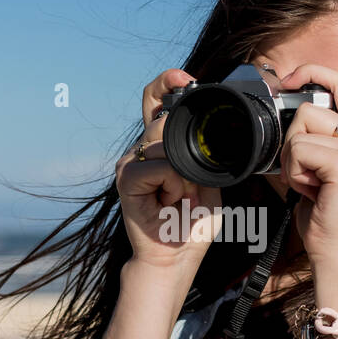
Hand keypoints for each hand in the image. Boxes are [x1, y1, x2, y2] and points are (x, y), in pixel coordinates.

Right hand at [115, 68, 222, 278]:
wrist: (175, 259)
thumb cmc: (191, 226)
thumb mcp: (210, 183)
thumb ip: (208, 157)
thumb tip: (211, 135)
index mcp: (160, 147)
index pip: (156, 100)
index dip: (168, 83)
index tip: (185, 79)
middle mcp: (141, 151)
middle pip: (164, 119)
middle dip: (187, 148)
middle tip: (190, 186)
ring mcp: (130, 163)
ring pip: (163, 143)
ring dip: (183, 174)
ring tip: (179, 198)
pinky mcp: (126, 179)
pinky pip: (158, 166)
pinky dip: (173, 184)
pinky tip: (169, 201)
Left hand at [277, 64, 337, 266]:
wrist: (335, 248)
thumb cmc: (323, 210)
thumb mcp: (321, 165)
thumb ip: (317, 135)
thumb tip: (293, 104)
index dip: (314, 73)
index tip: (289, 80)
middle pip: (309, 107)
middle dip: (292, 137)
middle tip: (299, 167)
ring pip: (301, 128)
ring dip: (292, 159)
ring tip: (308, 182)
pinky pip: (299, 148)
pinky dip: (294, 171)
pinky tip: (309, 190)